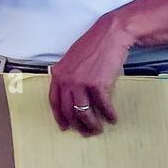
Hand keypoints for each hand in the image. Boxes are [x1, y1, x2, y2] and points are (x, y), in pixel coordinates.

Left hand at [48, 10, 132, 135]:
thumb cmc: (94, 44)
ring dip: (92, 125)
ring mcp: (81, 83)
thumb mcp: (73, 59)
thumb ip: (69, 75)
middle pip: (69, 110)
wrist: (111, 34)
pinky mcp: (98, 84)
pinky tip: (112, 119)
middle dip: (77, 125)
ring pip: (84, 112)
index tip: (64, 127)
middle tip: (85, 132)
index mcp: (58, 74)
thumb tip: (72, 94)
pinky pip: (103, 106)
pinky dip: (108, 115)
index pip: (54, 101)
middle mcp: (67, 80)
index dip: (59, 116)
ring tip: (99, 129)